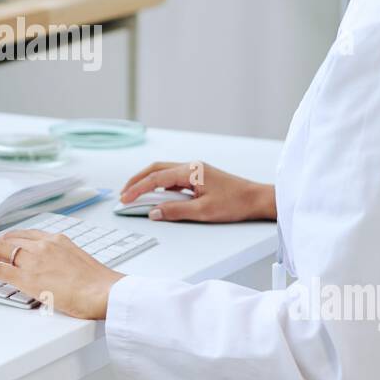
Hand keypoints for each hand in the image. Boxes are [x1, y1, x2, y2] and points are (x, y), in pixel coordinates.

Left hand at [0, 229, 124, 319]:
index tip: (0, 244)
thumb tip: (57, 274)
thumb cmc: (100, 285)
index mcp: (58, 240)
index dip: (9, 239)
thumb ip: (64, 263)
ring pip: (0, 250)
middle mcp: (44, 244)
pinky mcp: (28, 276)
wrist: (105, 292)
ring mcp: (35, 258)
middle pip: (9, 239)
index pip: (26, 234)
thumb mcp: (80, 265)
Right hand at [119, 161, 275, 222]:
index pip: (156, 177)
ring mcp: (195, 171)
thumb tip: (154, 212)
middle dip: (137, 180)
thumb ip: (175, 211)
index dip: (137, 189)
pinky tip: (156, 196)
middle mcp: (191, 167)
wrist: (256, 199)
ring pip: (164, 172)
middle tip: (124, 194)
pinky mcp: (199, 177)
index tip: (124, 198)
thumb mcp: (203, 211)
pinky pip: (173, 178)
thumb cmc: (235, 203)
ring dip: (148, 182)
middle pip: (156, 169)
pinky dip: (160, 185)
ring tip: (135, 195)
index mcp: (191, 171)